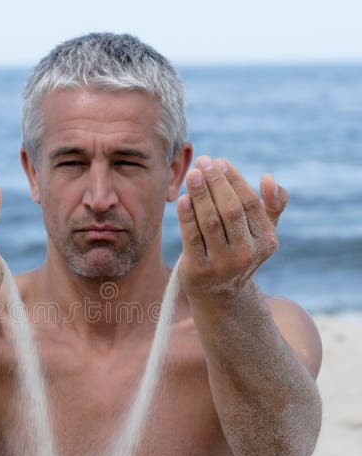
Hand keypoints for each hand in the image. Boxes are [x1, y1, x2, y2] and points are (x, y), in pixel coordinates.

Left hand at [176, 155, 287, 301]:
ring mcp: (222, 264)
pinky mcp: (199, 270)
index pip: (249, 203)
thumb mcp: (261, 232)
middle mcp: (247, 254)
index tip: (220, 162)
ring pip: (210, 221)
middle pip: (230, 210)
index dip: (234, 180)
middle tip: (203, 162)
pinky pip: (192, 237)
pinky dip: (187, 216)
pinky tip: (183, 198)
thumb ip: (272, 206)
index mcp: (266, 241)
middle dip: (215, 182)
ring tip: (192, 174)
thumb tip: (270, 179)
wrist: (220, 294)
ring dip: (200, 194)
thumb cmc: (239, 251)